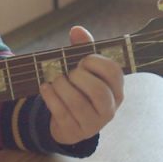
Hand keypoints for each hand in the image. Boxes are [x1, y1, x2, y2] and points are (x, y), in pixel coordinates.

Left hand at [42, 25, 123, 145]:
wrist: (68, 121)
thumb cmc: (80, 89)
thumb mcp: (84, 69)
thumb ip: (83, 48)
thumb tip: (77, 30)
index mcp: (116, 90)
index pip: (114, 73)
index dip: (96, 62)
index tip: (82, 60)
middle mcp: (109, 109)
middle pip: (98, 91)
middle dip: (79, 77)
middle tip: (69, 72)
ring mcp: (92, 124)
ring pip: (77, 103)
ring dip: (61, 86)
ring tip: (55, 79)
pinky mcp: (74, 132)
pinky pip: (61, 113)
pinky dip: (50, 97)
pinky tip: (45, 87)